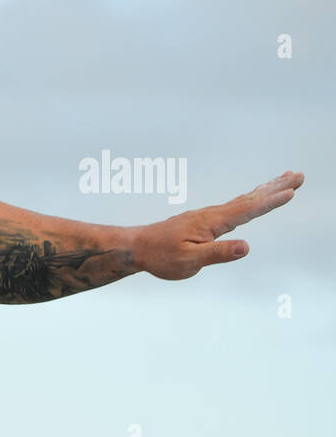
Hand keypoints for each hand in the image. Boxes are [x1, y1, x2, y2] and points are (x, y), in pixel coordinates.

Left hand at [135, 170, 302, 279]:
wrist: (136, 248)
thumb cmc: (161, 257)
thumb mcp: (190, 261)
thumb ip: (218, 253)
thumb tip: (246, 247)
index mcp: (212, 223)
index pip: (247, 210)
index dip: (270, 202)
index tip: (291, 191)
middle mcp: (212, 215)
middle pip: (250, 199)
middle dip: (275, 187)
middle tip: (299, 175)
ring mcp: (207, 216)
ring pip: (242, 200)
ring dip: (266, 189)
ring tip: (285, 180)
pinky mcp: (203, 221)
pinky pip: (233, 206)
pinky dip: (249, 199)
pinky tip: (253, 199)